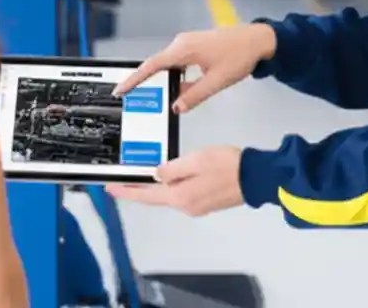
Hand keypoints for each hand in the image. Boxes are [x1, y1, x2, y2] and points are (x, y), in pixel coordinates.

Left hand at [106, 146, 243, 216]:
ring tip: (141, 177)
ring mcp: (197, 206)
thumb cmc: (228, 166)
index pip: (146, 195)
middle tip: (121, 182)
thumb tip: (156, 175)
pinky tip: (169, 177)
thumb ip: (172, 168)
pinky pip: (182, 194)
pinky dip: (171, 187)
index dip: (126, 191)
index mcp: (180, 196)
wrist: (256, 177)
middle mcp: (186, 206)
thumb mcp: (195, 160)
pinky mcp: (207, 202)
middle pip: (155, 197)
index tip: (110, 188)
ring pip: (169, 196)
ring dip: (154, 188)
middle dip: (137, 190)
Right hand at [113, 23, 276, 112]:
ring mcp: (187, 43)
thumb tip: (177, 107)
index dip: (134, 79)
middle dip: (145, 82)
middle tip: (135, 98)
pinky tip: (178, 89)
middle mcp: (181, 43)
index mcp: (183, 49)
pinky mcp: (194, 46)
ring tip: (155, 97)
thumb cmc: (240, 55)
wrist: (257, 40)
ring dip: (162, 80)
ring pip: (167, 64)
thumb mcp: (217, 81)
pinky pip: (177, 62)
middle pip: (156, 65)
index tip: (121, 89)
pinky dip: (174, 76)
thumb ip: (195, 96)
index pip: (151, 66)